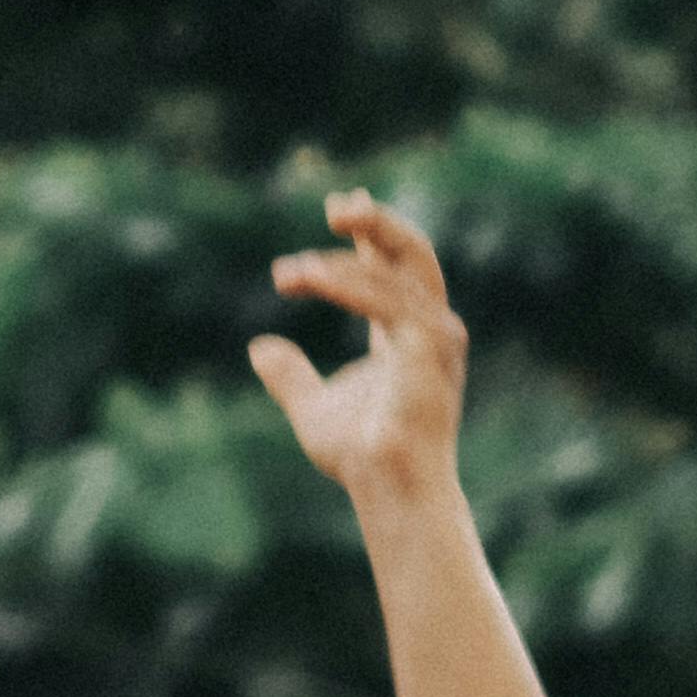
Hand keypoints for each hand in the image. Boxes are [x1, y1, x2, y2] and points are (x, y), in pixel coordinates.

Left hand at [248, 192, 467, 523]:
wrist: (389, 491)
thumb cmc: (362, 457)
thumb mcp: (312, 409)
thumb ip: (290, 376)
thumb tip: (260, 347)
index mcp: (409, 334)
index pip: (393, 269)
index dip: (368, 236)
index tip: (334, 207)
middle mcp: (430, 329)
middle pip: (413, 254)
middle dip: (377, 224)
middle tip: (336, 205)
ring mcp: (435, 338)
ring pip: (391, 275)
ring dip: (336, 265)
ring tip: (288, 272)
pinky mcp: (429, 350)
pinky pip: (385, 302)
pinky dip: (346, 284)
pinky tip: (309, 276)